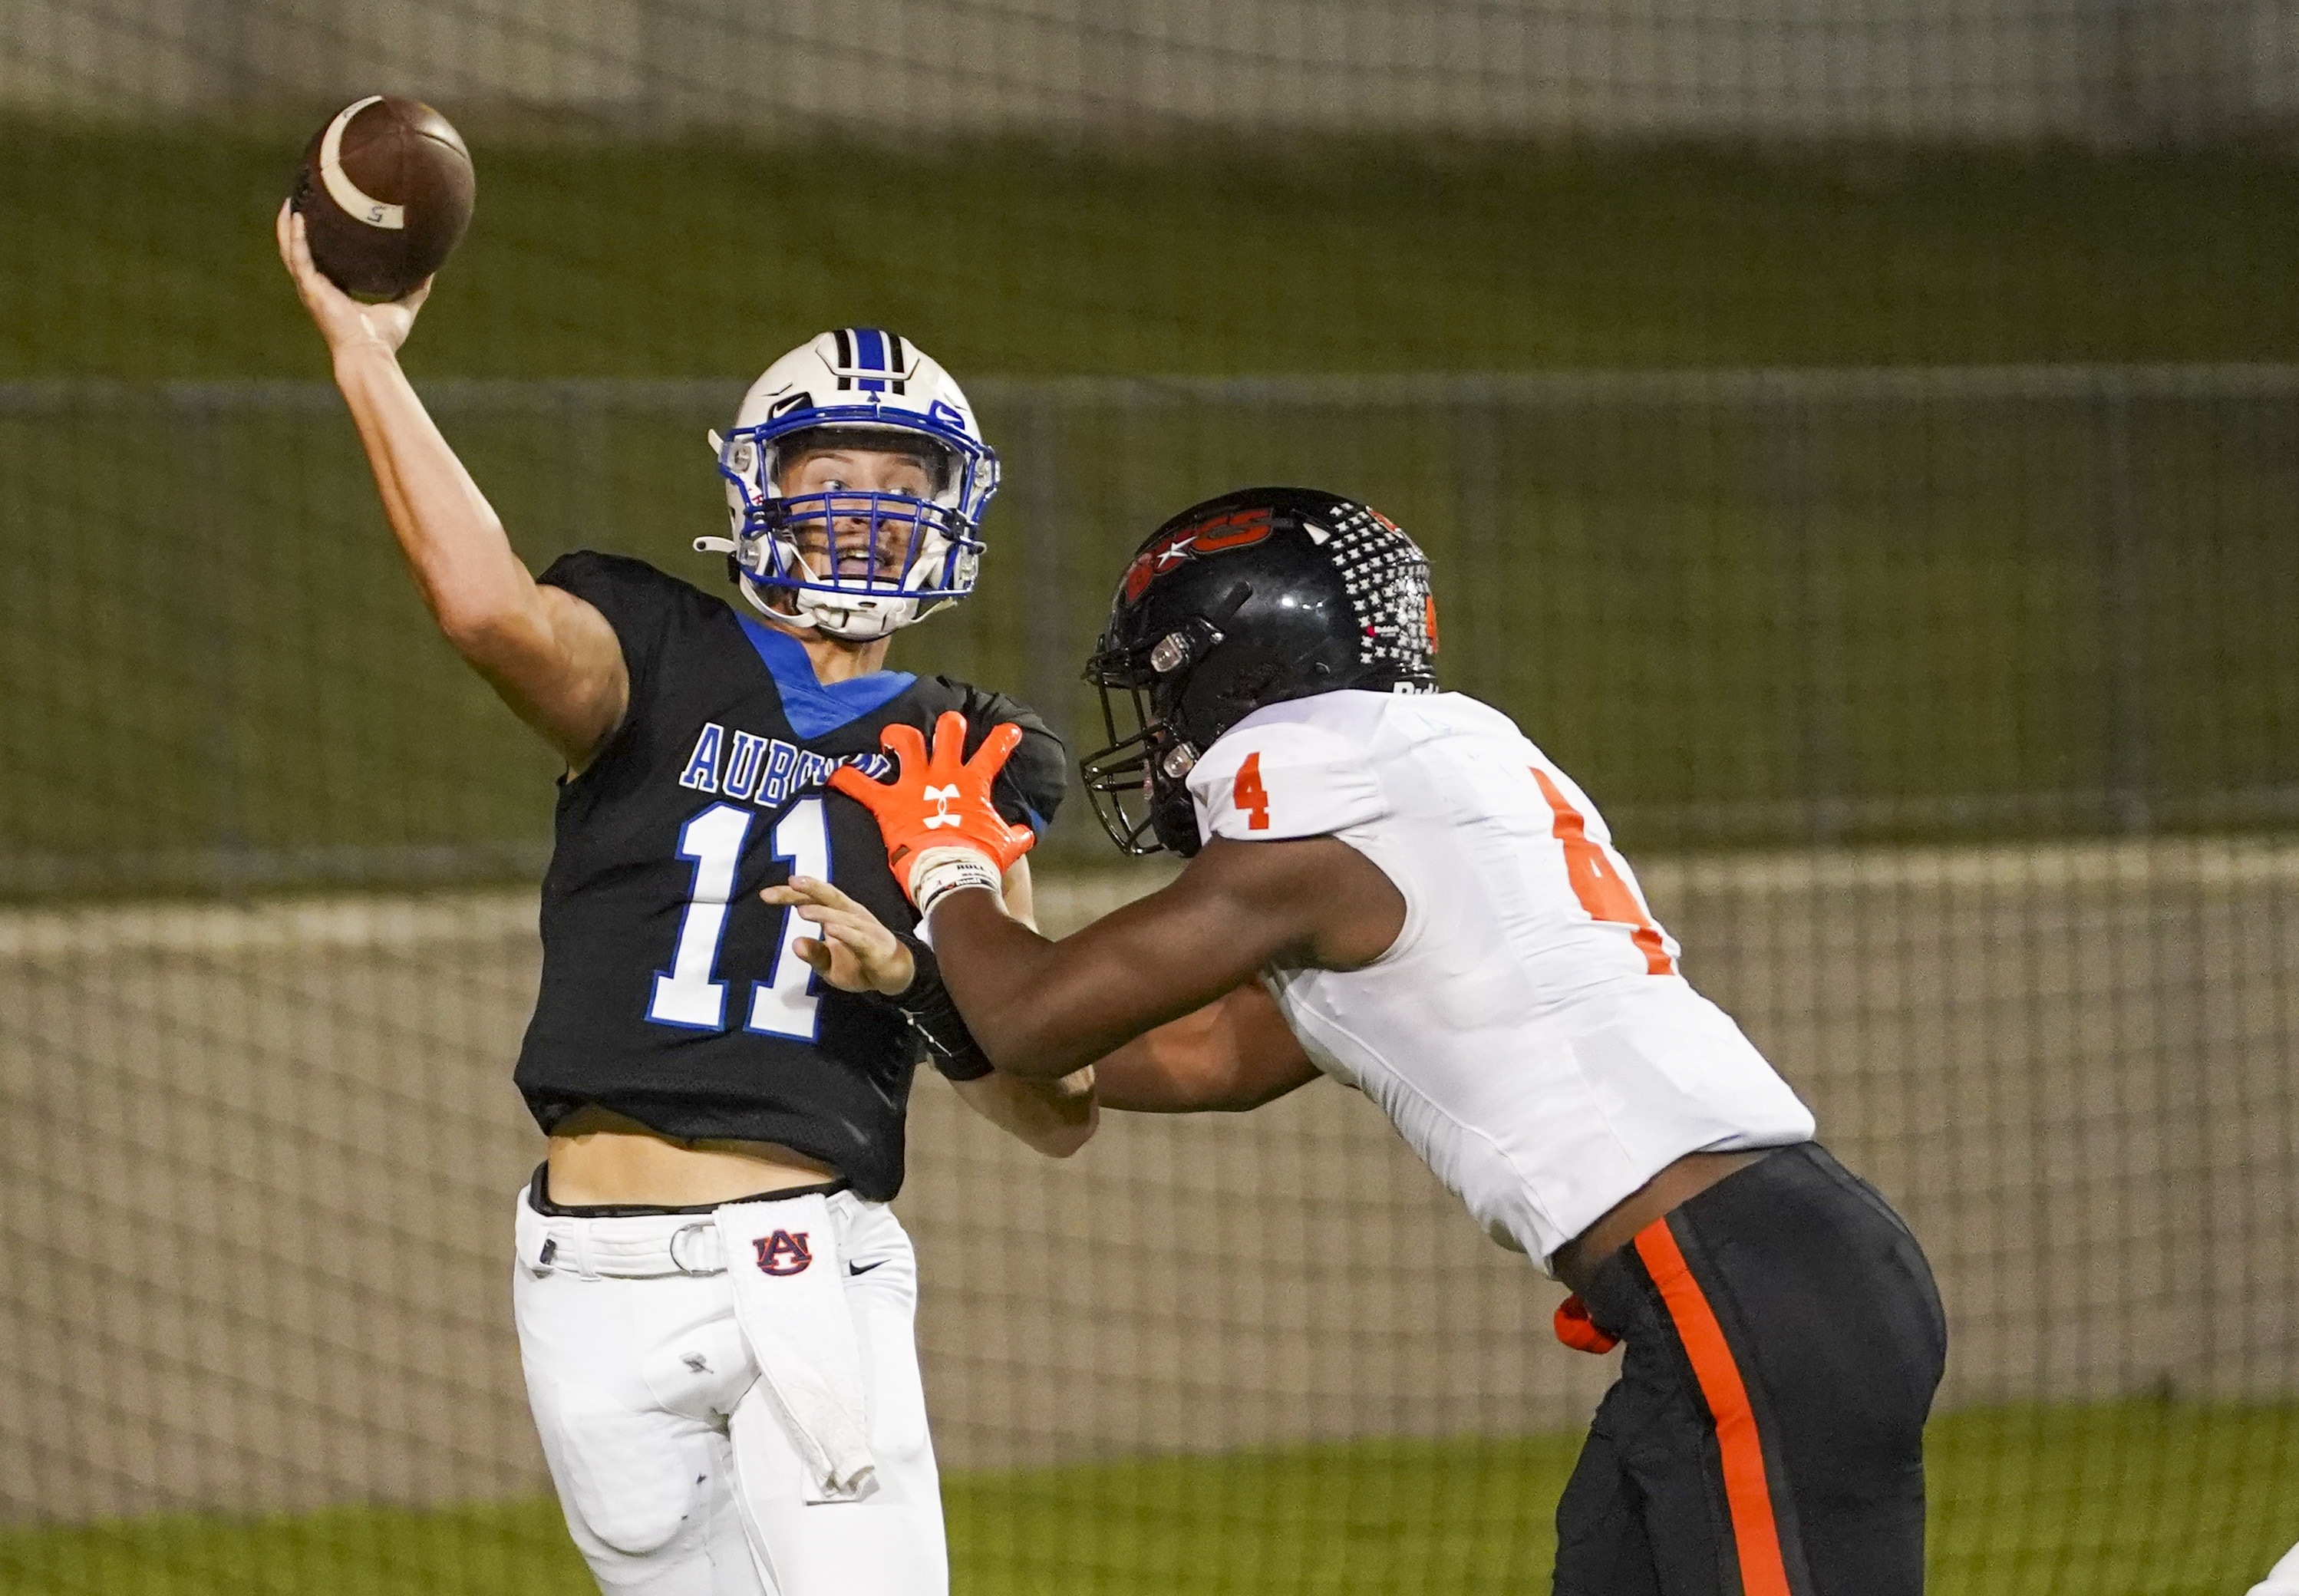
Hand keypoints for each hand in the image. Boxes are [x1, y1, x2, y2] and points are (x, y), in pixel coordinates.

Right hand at [276, 200, 431, 359]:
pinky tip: (297, 217)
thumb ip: (416, 288)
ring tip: (290, 202)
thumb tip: (431, 268)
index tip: (323, 218)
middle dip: (295, 229)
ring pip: (291, 252)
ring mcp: (311, 289)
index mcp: (335, 291)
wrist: (370, 354)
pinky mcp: (310, 289)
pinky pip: (298, 257)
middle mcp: (318, 289)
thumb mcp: (403, 306)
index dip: (319, 241)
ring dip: (287, 228)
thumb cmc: (382, 338)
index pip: (322, 260)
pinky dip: (295, 237)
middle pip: (300, 252)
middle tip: (298, 202)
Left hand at [758, 875, 916, 995]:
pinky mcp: (875, 947)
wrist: (895, 977)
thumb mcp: (829, 965)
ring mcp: (865, 930)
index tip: (765, 895)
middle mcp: (851, 915)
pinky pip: (859, 938)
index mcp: (839, 914)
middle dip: (809, 888)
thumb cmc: (859, 965)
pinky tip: (831, 929)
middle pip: (829, 896)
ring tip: (802, 910)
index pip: (813, 899)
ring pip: (842, 917)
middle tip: (789, 883)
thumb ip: (814, 954)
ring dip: (823, 912)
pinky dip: (846, 932)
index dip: (791, 894)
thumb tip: (794, 943)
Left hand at [829, 713, 1036, 905]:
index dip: (1003, 738)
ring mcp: (914, 785)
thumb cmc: (979, 860)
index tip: (1010, 729)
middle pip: (948, 731)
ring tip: (892, 737)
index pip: (993, 752)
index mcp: (972, 784)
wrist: (951, 874)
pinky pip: (861, 785)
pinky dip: (847, 779)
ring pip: (905, 741)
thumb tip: (1027, 835)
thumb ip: (1016, 836)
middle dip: (950, 724)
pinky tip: (835, 773)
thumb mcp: (1005, 846)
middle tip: (949, 726)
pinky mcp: (890, 803)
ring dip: (898, 735)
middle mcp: (943, 775)